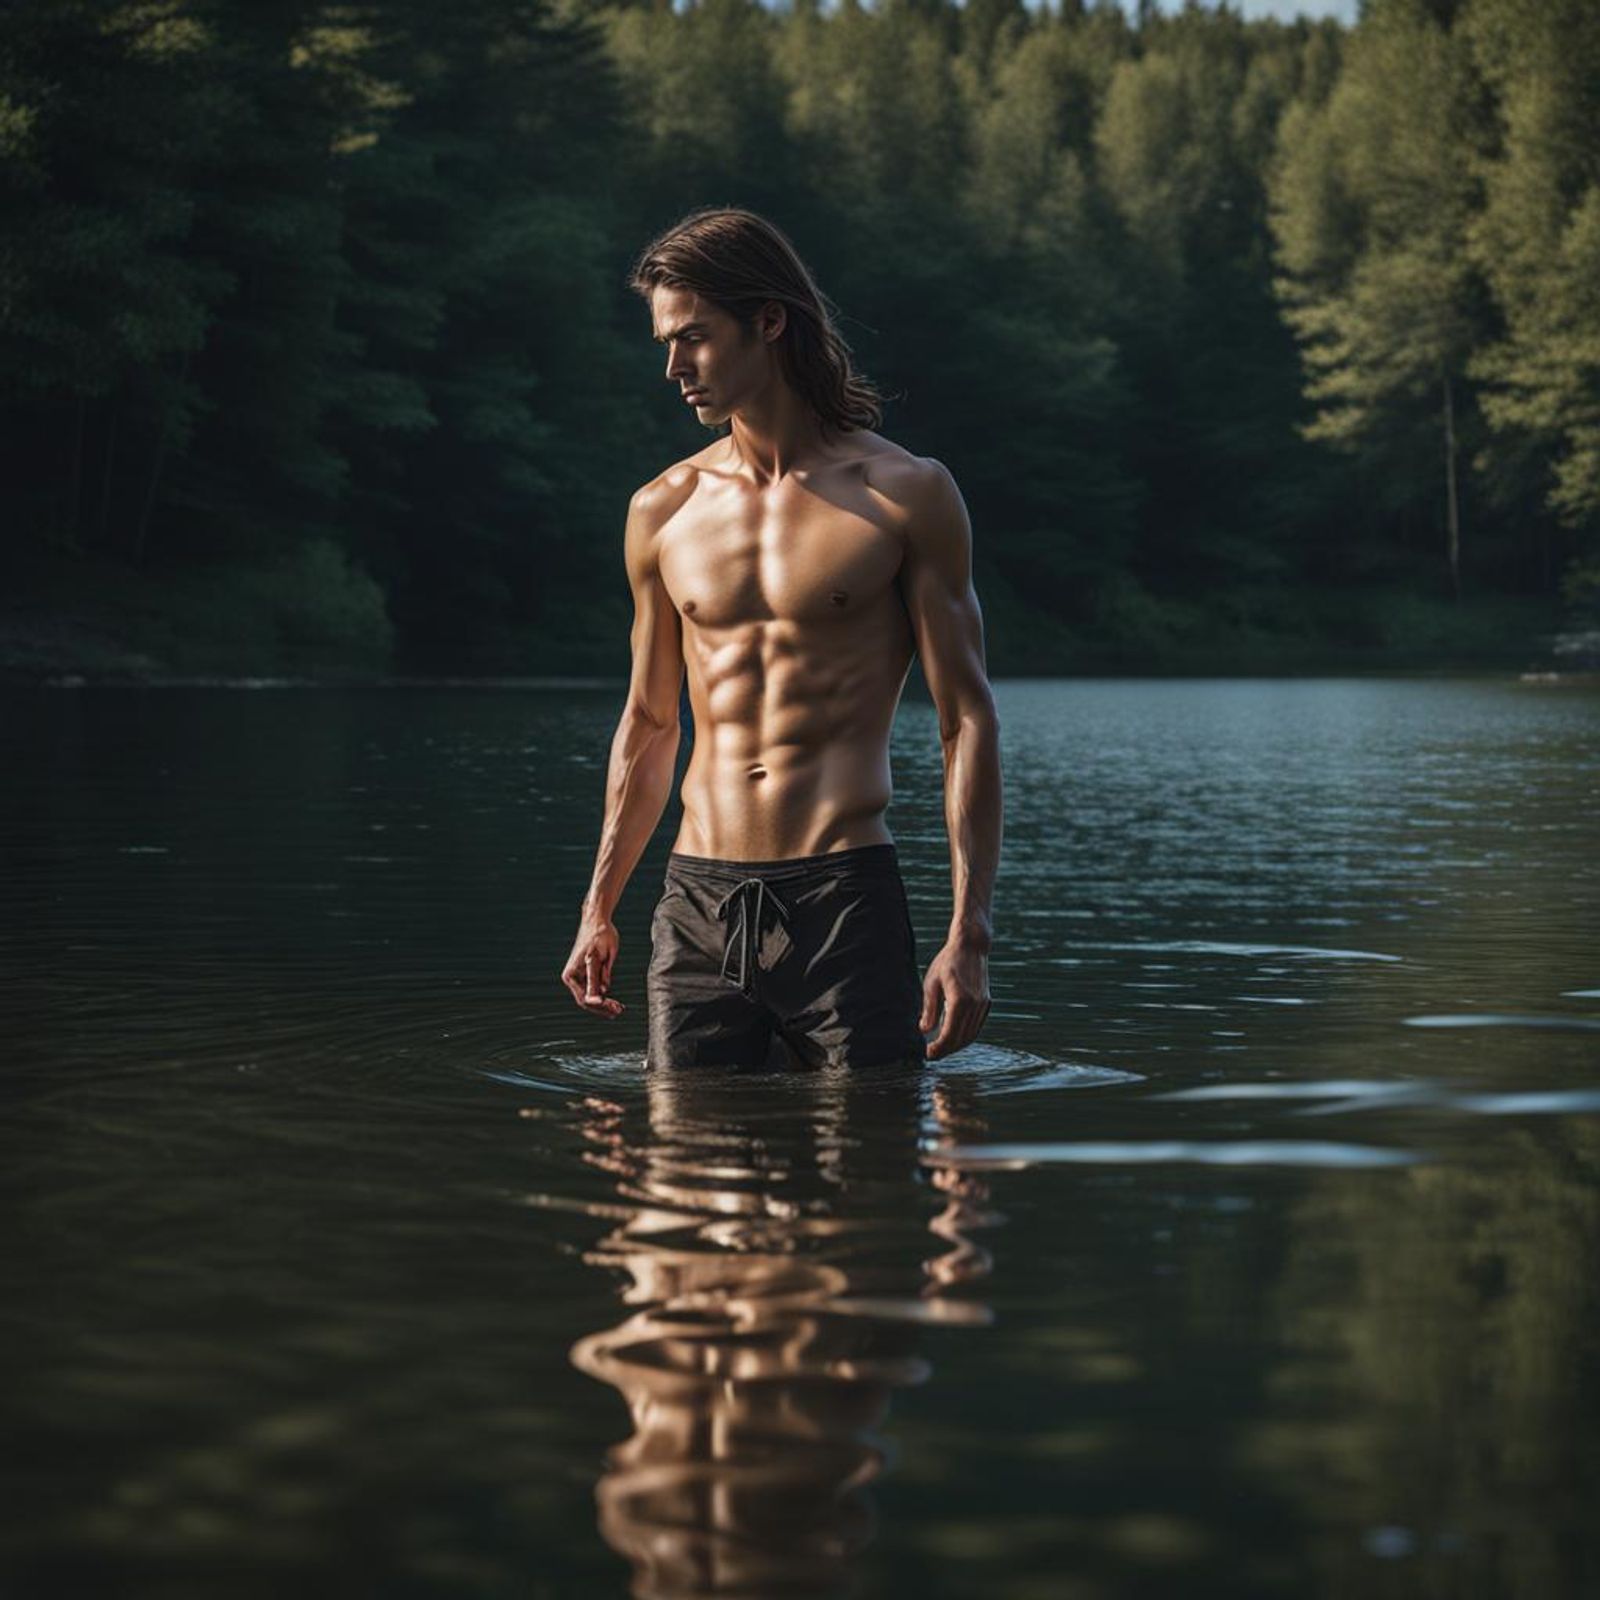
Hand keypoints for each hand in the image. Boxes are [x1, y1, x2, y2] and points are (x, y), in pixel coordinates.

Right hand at [561, 914, 624, 1017]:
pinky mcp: (584, 974)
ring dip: (603, 1004)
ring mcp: (577, 976)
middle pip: (586, 1000)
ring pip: (589, 997)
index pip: (586, 998)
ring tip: (619, 1008)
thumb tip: (598, 996)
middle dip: (603, 1008)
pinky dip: (602, 995)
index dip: (601, 1006)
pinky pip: (592, 989)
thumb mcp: (602, 957)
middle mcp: (571, 977)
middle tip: (619, 1011)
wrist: (597, 920)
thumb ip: (599, 977)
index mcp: (572, 974)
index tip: (615, 1009)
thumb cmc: (600, 935)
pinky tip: (614, 1001)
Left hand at [919, 939, 990, 1059]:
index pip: (949, 1034)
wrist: (971, 946)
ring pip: (971, 1035)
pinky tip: (954, 1037)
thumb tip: (924, 1031)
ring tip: (941, 1049)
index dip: (938, 1048)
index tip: (927, 1053)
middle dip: (946, 1050)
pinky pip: (976, 1027)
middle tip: (931, 1055)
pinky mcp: (986, 1003)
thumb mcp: (931, 983)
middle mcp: (975, 1005)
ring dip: (956, 1045)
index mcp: (960, 1000)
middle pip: (961, 1039)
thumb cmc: (948, 962)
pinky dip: (966, 1036)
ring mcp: (983, 1005)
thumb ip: (929, 1009)